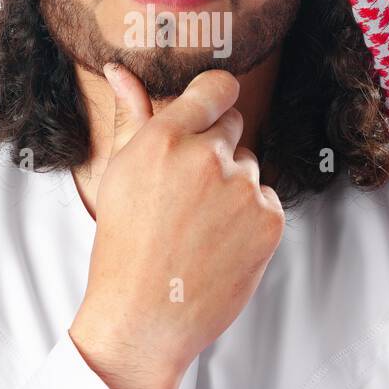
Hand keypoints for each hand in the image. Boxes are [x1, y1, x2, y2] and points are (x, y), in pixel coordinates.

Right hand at [68, 63, 285, 388]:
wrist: (145, 318)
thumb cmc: (125, 245)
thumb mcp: (120, 174)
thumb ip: (131, 116)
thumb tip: (120, 70)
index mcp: (164, 139)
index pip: (215, 88)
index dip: (215, 100)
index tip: (211, 113)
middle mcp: (206, 157)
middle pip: (233, 127)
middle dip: (216, 152)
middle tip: (188, 195)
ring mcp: (242, 189)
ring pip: (250, 168)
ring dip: (234, 188)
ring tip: (200, 227)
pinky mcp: (269, 220)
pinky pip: (267, 201)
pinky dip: (251, 221)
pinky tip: (221, 244)